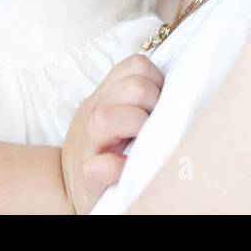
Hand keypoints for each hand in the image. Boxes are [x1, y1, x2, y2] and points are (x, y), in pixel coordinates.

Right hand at [60, 54, 163, 213]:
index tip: (161, 103)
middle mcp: (96, 113)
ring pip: (106, 118)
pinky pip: (98, 166)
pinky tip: (128, 168)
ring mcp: (89, 144)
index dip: (157, 81)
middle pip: (133, 87)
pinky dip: (116, 166)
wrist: (67, 185)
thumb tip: (182, 92)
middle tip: (157, 125)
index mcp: (107, 96)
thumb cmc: (107, 148)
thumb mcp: (116, 114)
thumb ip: (137, 99)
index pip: (137, 66)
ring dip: (136, 126)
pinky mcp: (87, 177)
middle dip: (153, 103)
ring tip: (146, 143)